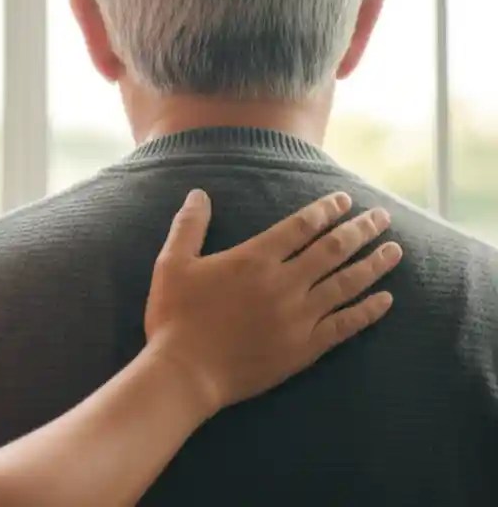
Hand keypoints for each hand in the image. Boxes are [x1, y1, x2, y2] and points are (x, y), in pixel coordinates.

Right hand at [144, 190, 400, 415]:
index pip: (301, 226)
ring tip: (394, 249)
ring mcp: (299, 317)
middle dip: (361, 229)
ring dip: (374, 264)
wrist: (185, 372)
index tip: (345, 200)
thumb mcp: (172, 264)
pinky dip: (369, 310)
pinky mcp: (305, 348)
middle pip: (333, 249)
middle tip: (382, 216)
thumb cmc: (174, 317)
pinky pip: (346, 325)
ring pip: (347, 283)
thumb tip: (199, 194)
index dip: (326, 210)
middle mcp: (284, 283)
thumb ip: (189, 226)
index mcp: (254, 259)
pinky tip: (386, 300)